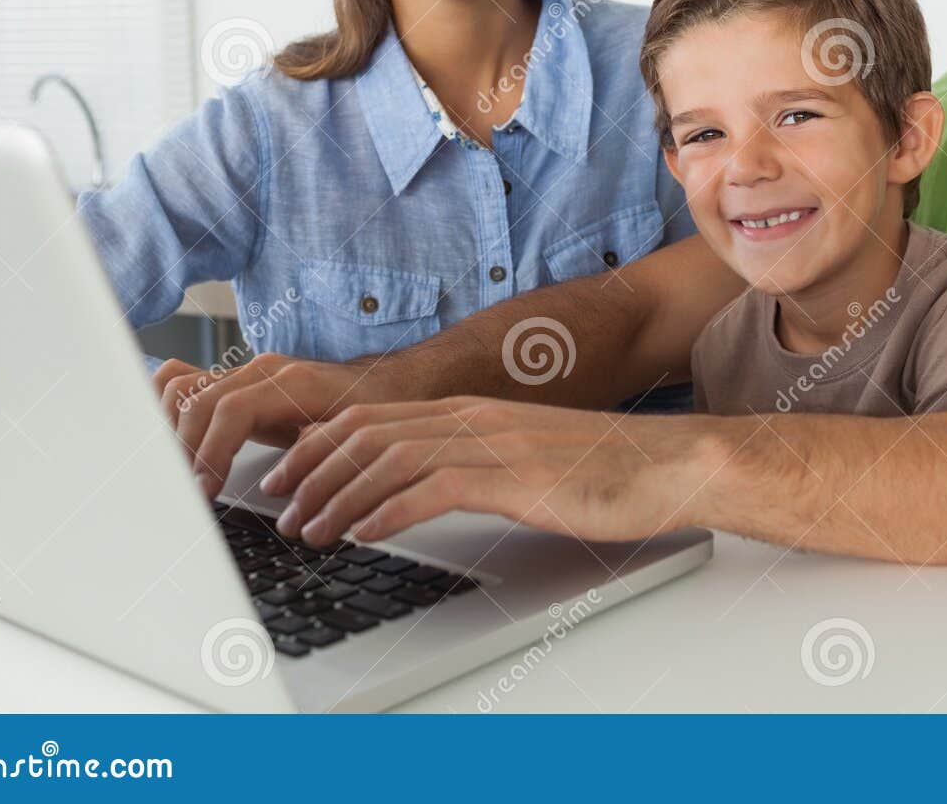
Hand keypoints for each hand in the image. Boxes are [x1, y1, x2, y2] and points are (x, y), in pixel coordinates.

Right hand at [153, 353, 407, 501]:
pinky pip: (183, 380)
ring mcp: (244, 371)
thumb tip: (279, 485)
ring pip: (181, 387)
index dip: (212, 450)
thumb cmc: (372, 411)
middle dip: (183, 451)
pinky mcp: (233, 380)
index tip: (203, 489)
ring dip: (169, 430)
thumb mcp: (354, 439)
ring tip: (171, 473)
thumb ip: (317, 454)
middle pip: (199, 401)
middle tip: (180, 493)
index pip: (232, 409)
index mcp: (293, 382)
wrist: (381, 382)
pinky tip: (164, 440)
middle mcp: (263, 370)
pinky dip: (165, 406)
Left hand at [259, 396, 720, 546]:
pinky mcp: (516, 477)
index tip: (288, 476)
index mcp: (473, 413)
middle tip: (278, 506)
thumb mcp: (526, 460)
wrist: (668, 464)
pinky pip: (434, 488)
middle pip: (368, 431)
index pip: (374, 417)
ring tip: (308, 529)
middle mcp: (475, 420)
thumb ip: (477, 466)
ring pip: (390, 458)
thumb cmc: (606, 469)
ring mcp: (494, 445)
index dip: (319, 445)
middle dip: (311, 469)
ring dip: (338, 496)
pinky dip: (388, 510)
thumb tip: (429, 491)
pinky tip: (365, 532)